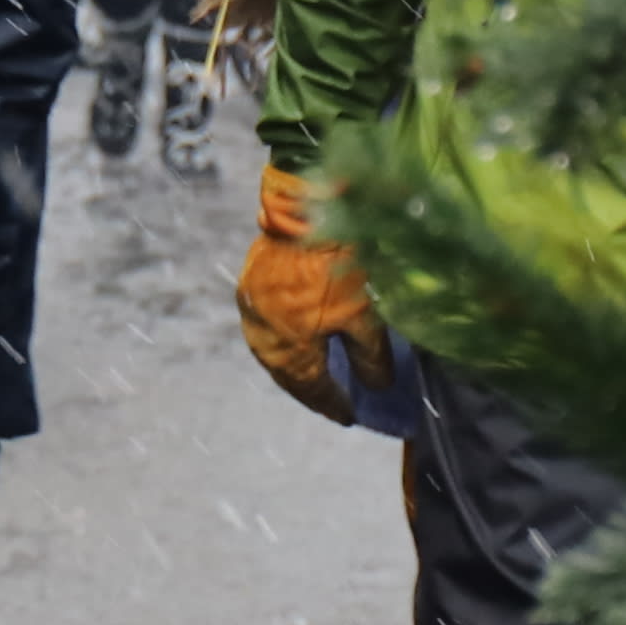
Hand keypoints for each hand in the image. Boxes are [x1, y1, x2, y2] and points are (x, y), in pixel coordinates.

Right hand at [234, 163, 398, 428]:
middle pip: (287, 375)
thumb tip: (376, 386)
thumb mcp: (364, 316)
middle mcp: (263, 337)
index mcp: (289, 350)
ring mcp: (252, 311)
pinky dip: (284, 340)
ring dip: (294, 366)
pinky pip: (266, 327)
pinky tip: (298, 337)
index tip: (348, 417)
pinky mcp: (250, 285)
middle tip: (331, 400)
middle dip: (310, 390)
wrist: (304, 208)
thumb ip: (369, 357)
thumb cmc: (338, 266)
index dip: (332, 404)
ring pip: (272, 352)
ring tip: (315, 373)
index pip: (312, 390)